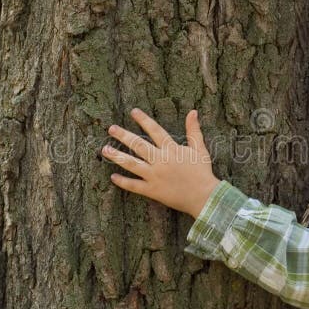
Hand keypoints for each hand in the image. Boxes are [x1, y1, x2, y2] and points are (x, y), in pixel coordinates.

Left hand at [103, 108, 220, 218]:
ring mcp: (155, 176)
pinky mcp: (152, 191)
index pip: (155, 130)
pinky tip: (113, 176)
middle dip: (123, 135)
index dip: (144, 120)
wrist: (204, 197)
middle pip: (138, 145)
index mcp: (172, 149)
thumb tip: (193, 111)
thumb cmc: (203, 172)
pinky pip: (134, 186)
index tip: (133, 111)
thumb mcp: (200, 149)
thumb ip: (193, 130)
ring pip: (132, 164)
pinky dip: (123, 181)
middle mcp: (160, 161)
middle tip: (111, 128)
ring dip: (117, 156)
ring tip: (105, 149)